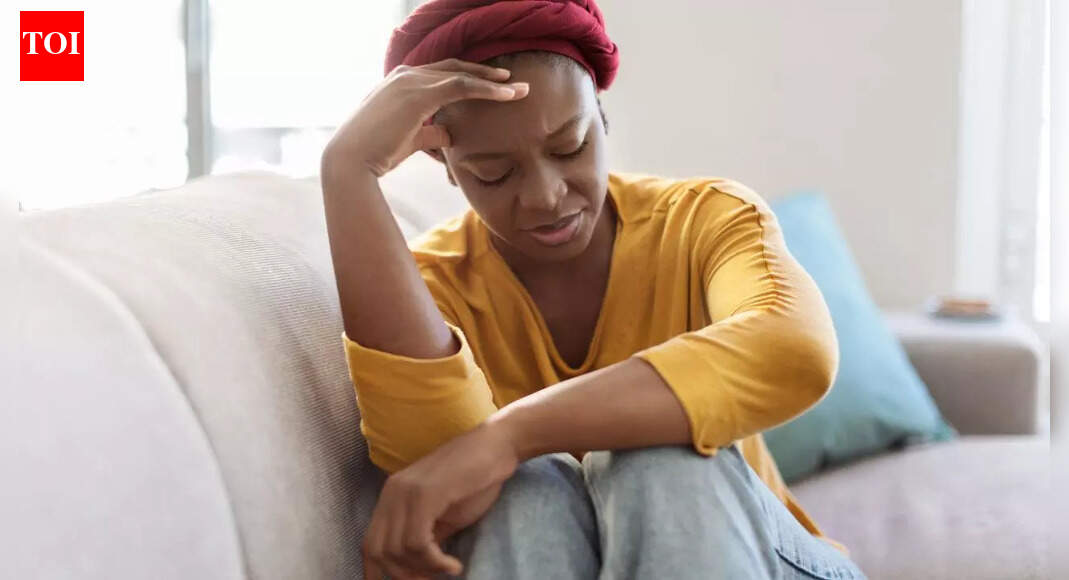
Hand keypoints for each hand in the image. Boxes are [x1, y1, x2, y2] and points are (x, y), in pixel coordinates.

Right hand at [322, 58, 529, 178]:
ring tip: (519, 89)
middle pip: (455, 68)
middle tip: (513, 82)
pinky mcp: (419, 94)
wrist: (352, 161)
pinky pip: (461, 86)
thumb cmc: (377, 153)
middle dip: (486, 74)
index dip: (470, 78)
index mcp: (401, 82)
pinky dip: (487, 89)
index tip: (495, 85)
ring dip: (493, 81)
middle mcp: (405, 75)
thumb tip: (451, 135)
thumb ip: (432, 132)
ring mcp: (411, 81)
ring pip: (462, 75)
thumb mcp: (410, 139)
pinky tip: (507, 94)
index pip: (442, 74)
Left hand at [362, 420, 521, 579]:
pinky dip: (434, 562)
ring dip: (424, 569)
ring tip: (448, 569)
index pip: (370, 543)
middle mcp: (392, 492)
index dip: (378, 571)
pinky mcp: (425, 494)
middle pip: (377, 551)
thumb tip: (416, 569)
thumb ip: (426, 538)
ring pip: (397, 550)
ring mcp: (406, 491)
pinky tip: (453, 565)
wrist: (498, 445)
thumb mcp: (444, 516)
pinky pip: (417, 542)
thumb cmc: (476, 479)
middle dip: (402, 574)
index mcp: (393, 496)